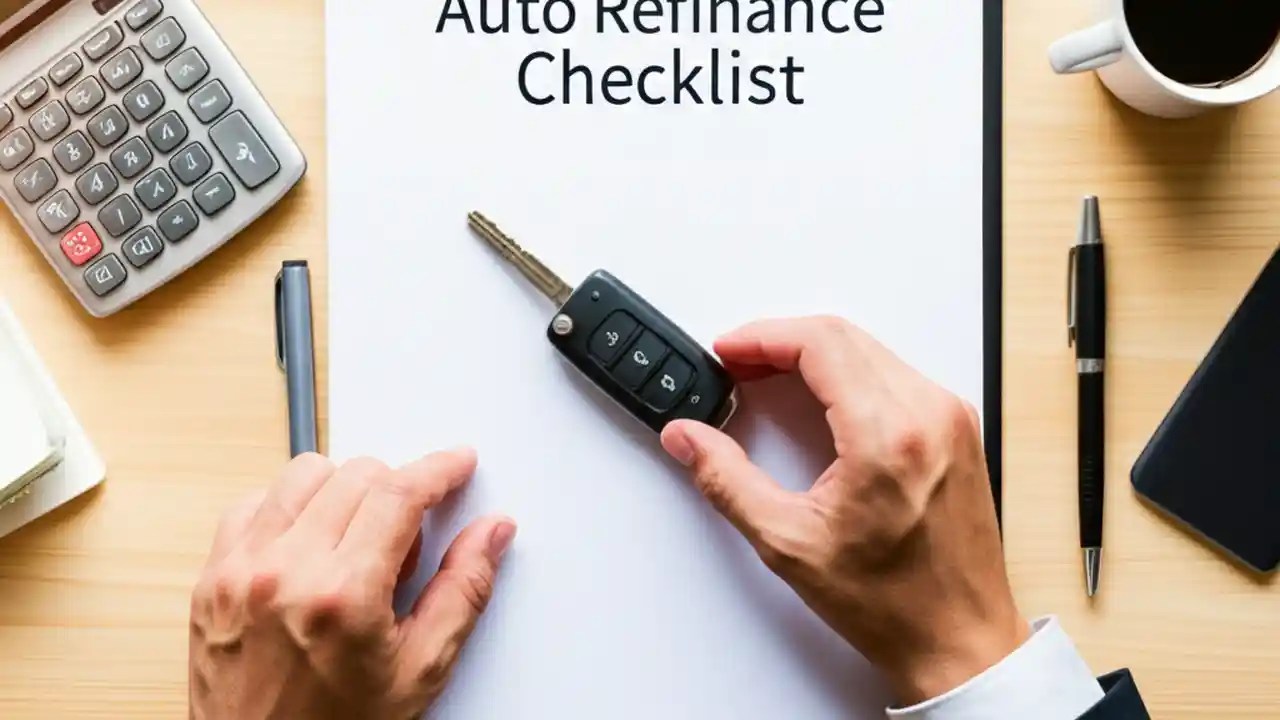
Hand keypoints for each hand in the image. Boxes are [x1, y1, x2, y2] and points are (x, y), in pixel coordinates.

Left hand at [189, 449, 515, 719]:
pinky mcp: (212, 579)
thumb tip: (491, 533)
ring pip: (303, 475)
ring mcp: (240, 572)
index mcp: (343, 596)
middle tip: (409, 539)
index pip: (399, 493)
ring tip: (359, 540)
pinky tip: (311, 543)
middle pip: (357, 475)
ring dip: (343, 490)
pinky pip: (254, 504)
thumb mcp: (421, 671)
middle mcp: (285, 573)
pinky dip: (288, 508)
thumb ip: (463, 592)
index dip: (438, 469)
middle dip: (397, 489)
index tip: (456, 464)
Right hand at [661, 317, 1027, 704]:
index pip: (819, 344)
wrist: (960, 640)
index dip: (762, 337)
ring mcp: (949, 418)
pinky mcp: (956, 429)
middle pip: (843, 337)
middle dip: (781, 341)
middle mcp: (928, 414)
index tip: (728, 351)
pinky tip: (818, 398)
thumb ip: (727, 480)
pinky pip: (894, 373)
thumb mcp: (790, 543)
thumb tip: (688, 439)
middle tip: (739, 365)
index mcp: (888, 435)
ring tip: (770, 379)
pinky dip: (848, 373)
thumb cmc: (895, 604)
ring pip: (869, 350)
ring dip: (815, 354)